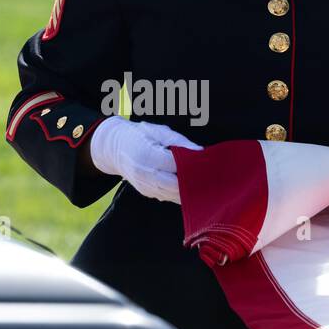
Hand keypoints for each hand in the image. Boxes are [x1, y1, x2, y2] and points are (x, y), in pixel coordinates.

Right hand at [87, 116, 202, 202]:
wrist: (115, 148)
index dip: (194, 165)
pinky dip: (182, 194)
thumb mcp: (159, 131)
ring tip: (207, 185)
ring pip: (174, 194)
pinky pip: (169, 196)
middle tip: (213, 178)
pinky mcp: (147, 192)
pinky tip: (194, 188)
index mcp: (147, 155)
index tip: (210, 164)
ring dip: (190, 191)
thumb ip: (180, 142)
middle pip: (176, 185)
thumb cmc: (140, 135)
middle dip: (194, 182)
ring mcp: (145, 186)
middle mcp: (144, 174)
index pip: (176, 165)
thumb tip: (201, 152)